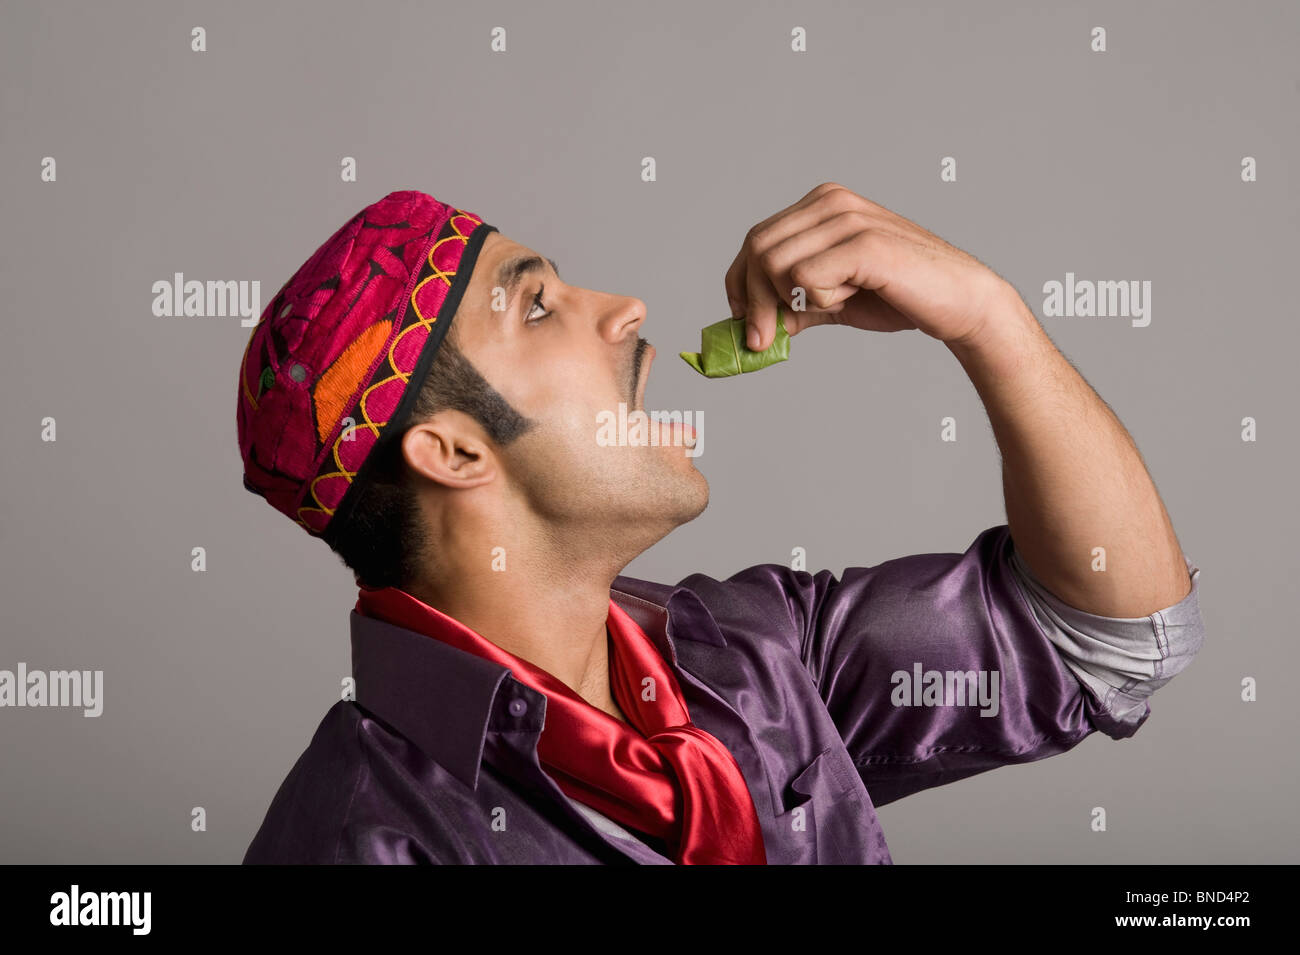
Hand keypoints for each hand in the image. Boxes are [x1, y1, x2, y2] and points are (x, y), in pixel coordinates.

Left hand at [724, 182, 1011, 350]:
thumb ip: (792, 305)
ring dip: (793, 302)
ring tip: (836, 304)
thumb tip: (750, 326)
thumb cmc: (899, 297)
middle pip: (757, 251)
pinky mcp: (863, 243)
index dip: (739, 283)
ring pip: (775, 265)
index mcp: (822, 205)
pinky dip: (819, 301)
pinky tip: (852, 297)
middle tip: (763, 340)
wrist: (959, 303)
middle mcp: (831, 202)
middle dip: (752, 302)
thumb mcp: (832, 301)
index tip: (743, 321)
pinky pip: (805, 279)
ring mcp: (847, 218)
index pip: (756, 240)